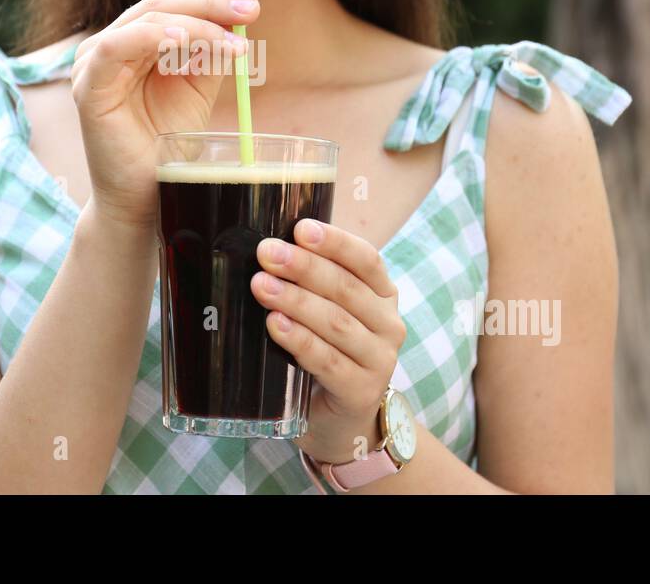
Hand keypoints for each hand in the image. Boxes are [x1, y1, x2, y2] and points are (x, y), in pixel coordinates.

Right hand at [71, 0, 257, 228]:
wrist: (147, 199)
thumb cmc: (169, 146)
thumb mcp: (199, 89)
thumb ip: (212, 51)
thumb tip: (239, 11)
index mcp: (136, 41)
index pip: (172, 1)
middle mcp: (112, 44)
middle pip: (162, 4)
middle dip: (210, 2)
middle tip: (250, 8)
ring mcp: (94, 62)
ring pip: (147, 20)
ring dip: (195, 23)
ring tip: (235, 37)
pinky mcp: (87, 85)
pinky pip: (116, 46)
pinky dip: (153, 37)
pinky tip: (185, 40)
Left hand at [251, 219, 405, 464]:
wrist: (339, 420)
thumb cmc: (327, 352)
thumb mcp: (326, 311)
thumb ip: (311, 282)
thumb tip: (268, 247)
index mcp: (383, 294)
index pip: (366, 259)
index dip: (335, 242)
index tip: (301, 228)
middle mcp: (389, 324)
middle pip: (347, 288)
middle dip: (304, 267)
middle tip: (267, 253)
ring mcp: (380, 360)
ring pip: (336, 323)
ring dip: (296, 301)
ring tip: (261, 286)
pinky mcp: (361, 391)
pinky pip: (327, 360)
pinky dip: (299, 340)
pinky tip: (275, 325)